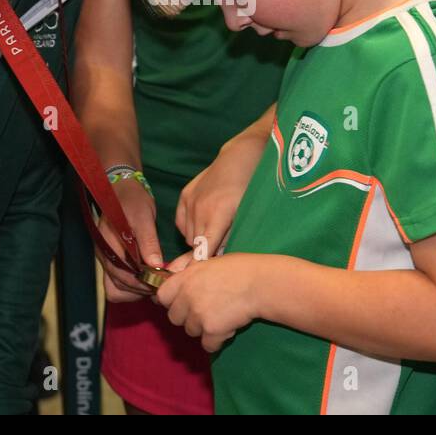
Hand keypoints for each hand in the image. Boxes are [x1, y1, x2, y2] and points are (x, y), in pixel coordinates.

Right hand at [96, 176, 163, 303]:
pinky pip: (116, 282)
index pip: (122, 274)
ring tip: (154, 283)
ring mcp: (106, 258)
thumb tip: (155, 265)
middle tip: (160, 284)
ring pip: (115, 287)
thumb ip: (148, 241)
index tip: (160, 282)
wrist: (122, 189)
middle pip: (118, 284)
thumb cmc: (133, 201)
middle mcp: (104, 255)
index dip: (142, 282)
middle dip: (140, 288)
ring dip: (134, 290)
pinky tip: (144, 279)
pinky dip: (129, 286)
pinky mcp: (110, 259)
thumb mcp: (144, 217)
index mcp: (109, 243)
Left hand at [156, 253, 263, 352]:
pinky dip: (217, 341)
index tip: (182, 302)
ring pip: (191, 331)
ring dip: (203, 328)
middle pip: (174, 317)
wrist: (260, 283)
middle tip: (206, 310)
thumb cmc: (240, 268)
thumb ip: (190, 273)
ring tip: (221, 316)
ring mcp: (198, 315)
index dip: (171, 301)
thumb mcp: (209, 262)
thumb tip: (176, 279)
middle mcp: (187, 297)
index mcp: (185, 278)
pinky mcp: (212, 331)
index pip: (162, 296)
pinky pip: (207, 345)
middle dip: (188, 316)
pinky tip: (228, 328)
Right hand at [176, 138, 262, 262]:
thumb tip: (222, 262)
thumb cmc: (253, 187)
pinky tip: (205, 223)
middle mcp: (200, 207)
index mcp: (219, 212)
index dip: (204, 267)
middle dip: (205, 253)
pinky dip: (191, 228)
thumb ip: (233, 238)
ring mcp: (190, 200)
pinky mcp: (185, 195)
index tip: (208, 280)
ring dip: (199, 240)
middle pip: (195, 246)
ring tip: (216, 236)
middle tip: (219, 256)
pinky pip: (182, 224)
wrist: (243, 155)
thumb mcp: (249, 215)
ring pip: (188, 236)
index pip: (204, 251)